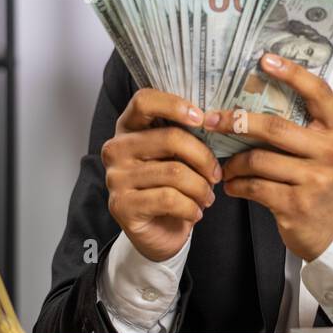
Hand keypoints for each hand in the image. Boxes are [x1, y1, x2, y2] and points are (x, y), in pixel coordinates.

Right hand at [101, 89, 220, 261]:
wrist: (158, 232)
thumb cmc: (171, 186)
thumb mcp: (178, 156)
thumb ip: (186, 134)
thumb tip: (217, 120)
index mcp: (129, 127)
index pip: (144, 101)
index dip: (174, 104)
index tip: (203, 119)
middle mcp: (116, 148)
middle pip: (170, 138)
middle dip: (204, 158)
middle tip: (216, 175)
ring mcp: (115, 177)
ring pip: (174, 172)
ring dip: (201, 187)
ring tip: (207, 196)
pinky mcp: (121, 205)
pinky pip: (168, 199)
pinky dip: (191, 207)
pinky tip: (196, 212)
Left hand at [204, 53, 332, 260]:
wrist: (330, 231)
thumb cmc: (319, 182)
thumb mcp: (322, 150)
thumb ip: (302, 127)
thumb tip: (255, 97)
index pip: (319, 92)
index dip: (293, 73)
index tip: (265, 59)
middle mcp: (331, 152)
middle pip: (275, 127)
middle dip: (237, 122)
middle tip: (212, 119)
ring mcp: (315, 179)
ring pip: (258, 160)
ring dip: (232, 163)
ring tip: (223, 166)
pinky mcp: (296, 204)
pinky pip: (254, 186)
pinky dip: (236, 185)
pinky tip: (231, 185)